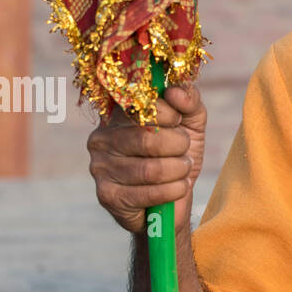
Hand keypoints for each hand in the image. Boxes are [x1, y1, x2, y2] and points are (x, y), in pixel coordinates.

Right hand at [87, 83, 205, 234]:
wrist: (172, 200)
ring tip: (183, 169)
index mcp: (117, 114)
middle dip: (178, 146)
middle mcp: (101, 138)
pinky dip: (174, 191)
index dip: (169, 114)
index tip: (179, 123)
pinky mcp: (108, 195)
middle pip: (147, 140)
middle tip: (184, 151)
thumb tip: (175, 92)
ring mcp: (101, 168)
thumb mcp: (190, 124)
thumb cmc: (176, 155)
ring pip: (151, 170)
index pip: (139, 105)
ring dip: (179, 170)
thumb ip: (188, 100)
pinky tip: (179, 188)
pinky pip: (149, 194)